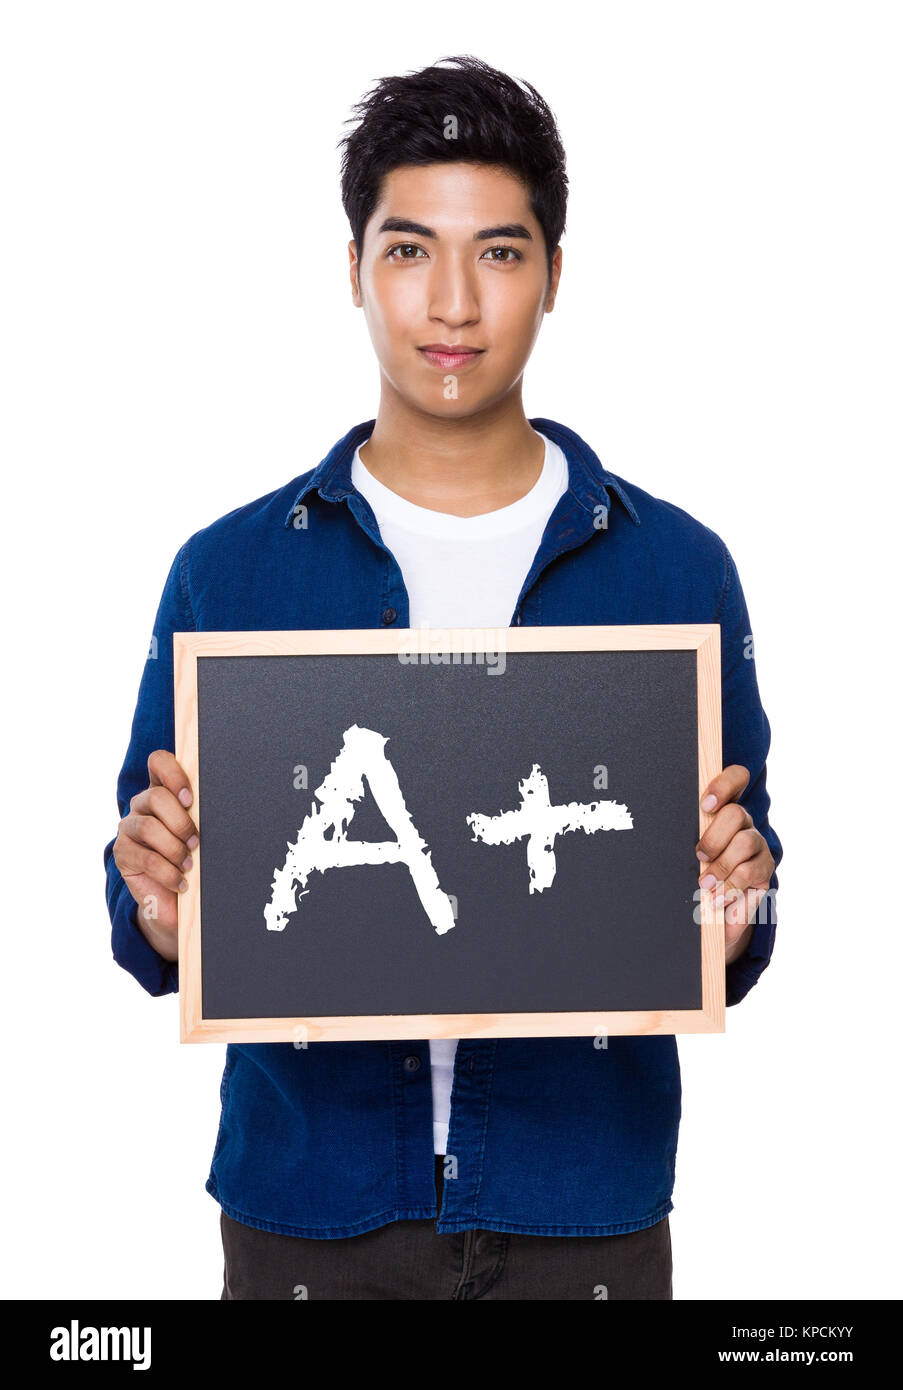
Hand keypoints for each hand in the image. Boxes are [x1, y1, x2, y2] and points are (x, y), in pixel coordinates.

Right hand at [112, 750, 197, 960]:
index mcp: (163, 790)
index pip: (159, 762)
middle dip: (181, 822)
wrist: (175, 898)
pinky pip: (145, 858)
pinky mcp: (122, 854)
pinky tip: (181, 882)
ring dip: (175, 848)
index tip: (192, 799)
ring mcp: (128, 828)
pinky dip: (168, 872)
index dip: (174, 775)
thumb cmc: (194, 859)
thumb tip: (226, 806)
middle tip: (196, 843)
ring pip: (148, 827)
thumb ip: (203, 815)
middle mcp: (142, 804)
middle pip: (156, 797)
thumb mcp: (201, 834)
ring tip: (190, 865)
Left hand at [696, 765, 774, 965]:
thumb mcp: (681, 851)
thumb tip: (654, 823)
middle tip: (699, 856)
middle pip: (737, 813)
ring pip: (746, 841)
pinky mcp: (764, 869)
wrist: (710, 910)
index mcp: (722, 808)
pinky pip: (751, 871)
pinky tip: (719, 897)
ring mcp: (756, 844)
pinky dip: (732, 886)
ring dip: (722, 864)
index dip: (724, 785)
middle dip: (714, 837)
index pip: (736, 778)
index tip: (705, 805)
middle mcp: (743, 822)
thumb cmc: (690, 872)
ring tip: (705, 883)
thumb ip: (678, 834)